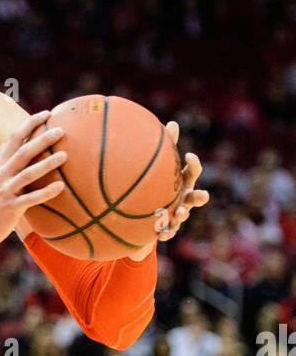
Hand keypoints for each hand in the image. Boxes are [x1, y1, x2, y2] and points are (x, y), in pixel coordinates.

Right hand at [0, 110, 65, 250]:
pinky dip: (46, 192)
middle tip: (60, 131)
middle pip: (23, 152)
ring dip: (47, 163)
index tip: (46, 114)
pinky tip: (60, 187)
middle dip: (42, 139)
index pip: (13, 138)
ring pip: (28, 173)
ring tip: (65, 155)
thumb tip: (11, 148)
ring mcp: (5, 192)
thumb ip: (1, 164)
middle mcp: (0, 176)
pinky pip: (31, 199)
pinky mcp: (10, 208)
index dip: (30, 124)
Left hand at [131, 121, 208, 260]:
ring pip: (184, 216)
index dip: (194, 164)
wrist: (151, 211)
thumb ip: (168, 147)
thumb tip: (172, 123)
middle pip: (196, 197)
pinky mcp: (168, 227)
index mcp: (184, 181)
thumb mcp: (164, 166)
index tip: (188, 155)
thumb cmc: (161, 183)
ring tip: (178, 214)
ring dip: (182, 215)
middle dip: (200, 197)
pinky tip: (159, 233)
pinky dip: (165, 232)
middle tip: (204, 196)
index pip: (194, 171)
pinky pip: (168, 231)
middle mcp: (185, 197)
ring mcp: (178, 213)